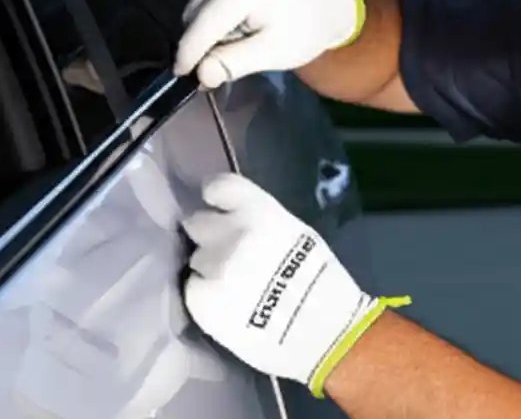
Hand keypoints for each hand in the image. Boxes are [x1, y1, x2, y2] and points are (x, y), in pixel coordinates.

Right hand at [172, 0, 364, 88]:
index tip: (181, 75)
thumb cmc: (304, 30)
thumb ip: (234, 62)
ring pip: (196, 7)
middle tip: (228, 60)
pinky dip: (213, 18)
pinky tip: (238, 24)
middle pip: (195, 14)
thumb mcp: (273, 52)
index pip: (206, 22)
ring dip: (208, 31)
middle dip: (203, 43)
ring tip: (241, 38)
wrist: (324, 2)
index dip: (189, 52)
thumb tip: (200, 75)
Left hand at [181, 173, 408, 395]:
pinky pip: (194, 290)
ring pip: (197, 259)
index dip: (215, 199)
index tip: (218, 210)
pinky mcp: (202, 300)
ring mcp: (213, 267)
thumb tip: (236, 223)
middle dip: (210, 236)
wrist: (326, 334)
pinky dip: (207, 297)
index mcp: (259, 212)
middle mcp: (231, 233)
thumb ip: (262, 224)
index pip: (218, 187)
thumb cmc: (323, 284)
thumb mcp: (297, 235)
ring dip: (211, 269)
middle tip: (228, 255)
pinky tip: (229, 308)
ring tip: (235, 288)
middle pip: (198, 223)